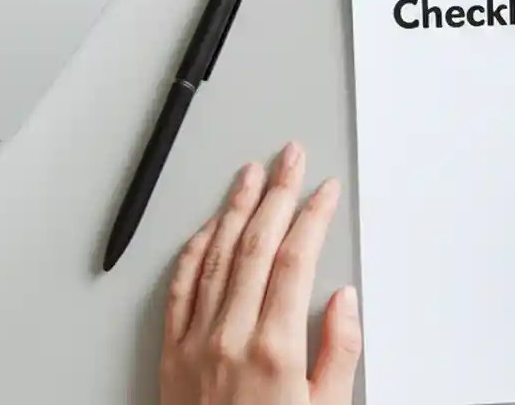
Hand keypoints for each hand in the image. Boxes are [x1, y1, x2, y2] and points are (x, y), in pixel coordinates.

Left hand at [159, 144, 361, 404]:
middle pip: (254, 244)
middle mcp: (228, 338)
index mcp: (273, 349)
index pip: (295, 259)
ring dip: (234, 208)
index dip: (312, 216)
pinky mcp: (171, 356)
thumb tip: (343, 300)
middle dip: (277, 193)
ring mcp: (194, 344)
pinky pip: (179, 289)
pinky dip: (193, 251)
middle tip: (290, 158)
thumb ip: (338, 353)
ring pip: (214, 256)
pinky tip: (205, 230)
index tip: (325, 191)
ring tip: (250, 175)